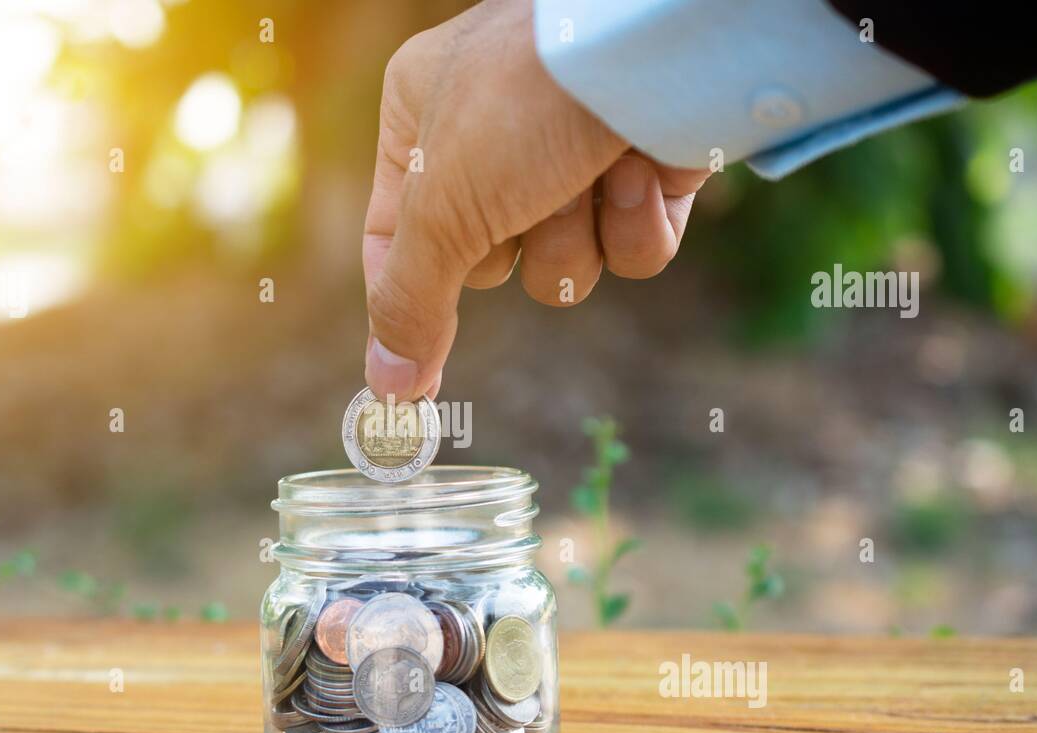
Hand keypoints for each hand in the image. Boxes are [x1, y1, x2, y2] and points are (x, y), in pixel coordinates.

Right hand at [363, 0, 710, 400]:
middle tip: (521, 194)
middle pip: (488, 263)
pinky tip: (640, 166)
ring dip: (577, 235)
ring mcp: (576, 153)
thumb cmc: (521, 99)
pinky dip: (637, 223)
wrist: (649, 39)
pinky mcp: (649, 170)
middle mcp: (494, 136)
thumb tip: (387, 389)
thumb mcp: (440, 208)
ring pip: (566, 264)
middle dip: (514, 242)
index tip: (412, 379)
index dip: (407, 302)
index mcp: (420, 120)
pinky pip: (633, 251)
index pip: (393, 240)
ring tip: (587, 167)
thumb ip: (409, 301)